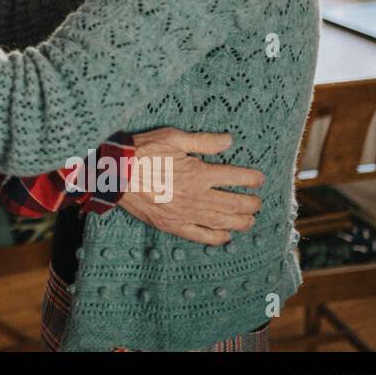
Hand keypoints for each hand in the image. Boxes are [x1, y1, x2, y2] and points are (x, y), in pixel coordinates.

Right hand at [116, 128, 263, 245]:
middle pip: (235, 204)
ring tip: (250, 220)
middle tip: (258, 202)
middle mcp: (197, 196)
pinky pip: (201, 235)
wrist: (116, 173)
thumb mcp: (173, 137)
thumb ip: (203, 141)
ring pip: (223, 222)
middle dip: (252, 203)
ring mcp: (186, 213)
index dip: (252, 178)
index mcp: (199, 173)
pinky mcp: (173, 224)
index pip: (236, 177)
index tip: (259, 179)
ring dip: (241, 222)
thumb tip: (229, 140)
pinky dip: (217, 237)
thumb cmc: (143, 151)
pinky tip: (226, 236)